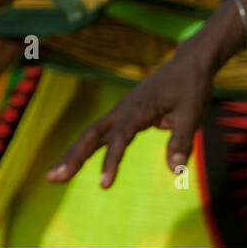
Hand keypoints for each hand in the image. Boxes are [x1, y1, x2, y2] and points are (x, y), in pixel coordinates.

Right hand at [46, 45, 213, 187]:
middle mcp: (124, 109)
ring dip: (73, 154)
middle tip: (53, 178)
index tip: (104, 185)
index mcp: (139, 108)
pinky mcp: (124, 114)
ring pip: (92, 134)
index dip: (111, 161)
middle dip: (73, 156)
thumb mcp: (193, 113)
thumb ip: (183, 141)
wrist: (189, 62)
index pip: (120, 138)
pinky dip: (86, 149)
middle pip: (92, 134)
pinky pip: (101, 134)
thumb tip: (175, 172)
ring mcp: (122, 111)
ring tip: (53, 177)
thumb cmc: (192, 87)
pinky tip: (74, 164)